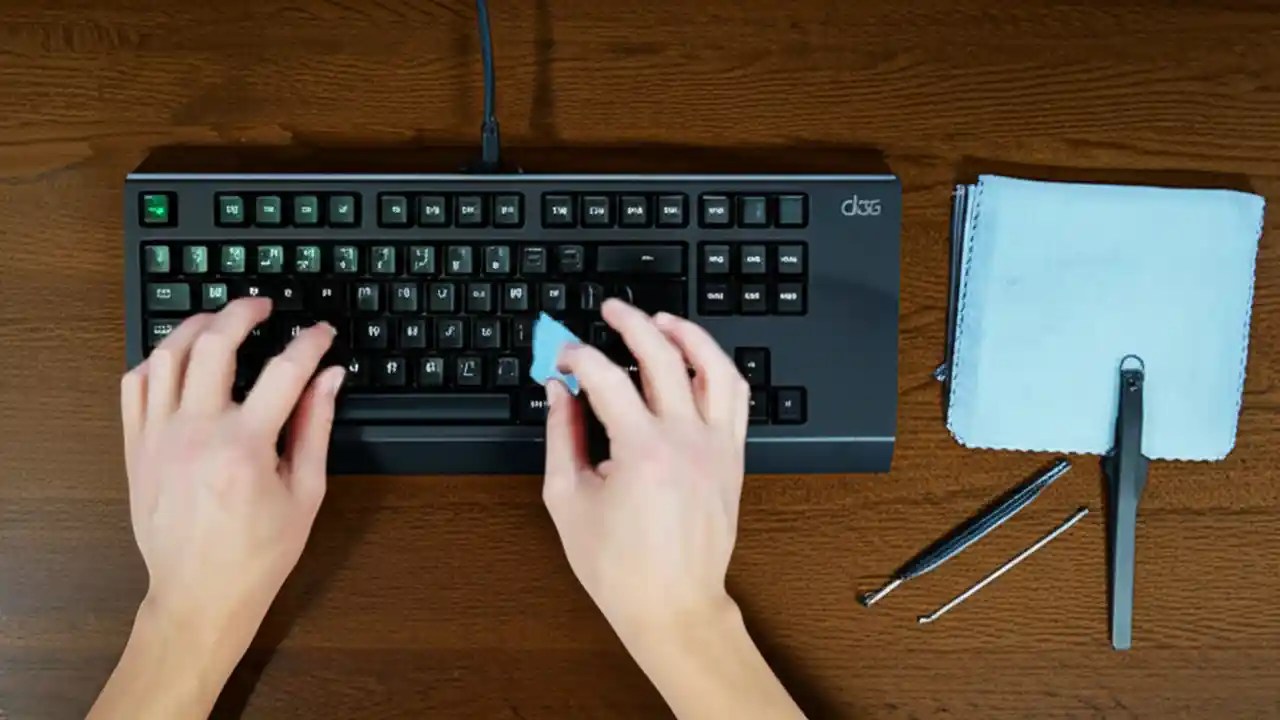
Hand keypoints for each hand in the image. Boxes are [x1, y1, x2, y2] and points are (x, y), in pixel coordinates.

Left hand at [118, 298, 343, 669]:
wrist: (200, 593)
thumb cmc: (257, 552)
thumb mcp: (305, 492)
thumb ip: (316, 427)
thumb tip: (329, 378)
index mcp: (245, 447)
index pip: (285, 371)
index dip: (310, 343)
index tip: (322, 333)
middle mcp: (197, 434)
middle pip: (215, 344)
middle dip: (242, 312)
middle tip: (263, 306)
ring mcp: (159, 438)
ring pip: (167, 355)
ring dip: (196, 327)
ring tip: (219, 322)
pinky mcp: (137, 448)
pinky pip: (134, 386)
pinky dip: (156, 361)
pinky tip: (179, 359)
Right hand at [542, 299, 748, 638]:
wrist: (673, 605)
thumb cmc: (620, 567)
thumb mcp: (568, 500)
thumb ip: (562, 436)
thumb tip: (558, 390)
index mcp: (641, 451)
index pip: (606, 376)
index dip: (578, 356)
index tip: (563, 358)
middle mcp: (685, 440)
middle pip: (662, 353)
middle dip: (631, 321)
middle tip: (610, 311)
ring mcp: (716, 446)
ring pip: (713, 366)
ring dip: (687, 333)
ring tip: (661, 319)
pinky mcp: (732, 456)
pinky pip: (735, 396)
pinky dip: (717, 367)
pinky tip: (696, 359)